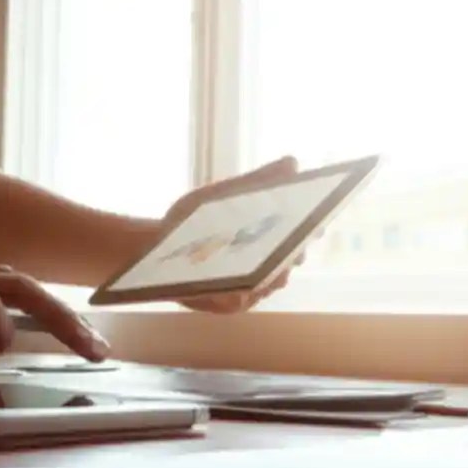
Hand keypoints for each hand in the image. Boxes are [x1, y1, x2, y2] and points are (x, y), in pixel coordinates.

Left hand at [162, 156, 304, 313]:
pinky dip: (246, 290)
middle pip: (291, 262)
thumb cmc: (191, 220)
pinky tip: (243, 279)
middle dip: (294, 252)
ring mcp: (252, 290)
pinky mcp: (231, 305)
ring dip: (273, 272)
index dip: (311, 230)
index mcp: (271, 241)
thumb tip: (292, 162)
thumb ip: (257, 181)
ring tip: (271, 259)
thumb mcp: (222, 194)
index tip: (315, 222)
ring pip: (272, 283)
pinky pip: (245, 300)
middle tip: (294, 241)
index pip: (302, 237)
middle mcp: (268, 267)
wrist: (152, 245)